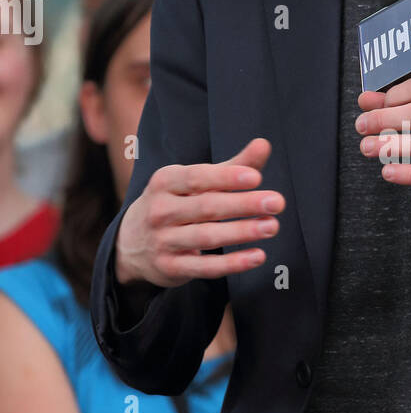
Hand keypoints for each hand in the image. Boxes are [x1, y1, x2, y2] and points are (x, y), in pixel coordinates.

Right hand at [115, 137, 284, 288]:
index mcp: (165, 182)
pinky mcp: (171, 268)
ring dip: (241, 232)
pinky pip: (205, 267)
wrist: (131, 243)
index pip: (197, 177)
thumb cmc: (176, 203)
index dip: (226, 177)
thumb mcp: (195, 182)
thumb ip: (232, 166)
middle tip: (277, 202)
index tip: (256, 177)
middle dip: (243, 204)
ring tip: (272, 226)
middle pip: (206, 207)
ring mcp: (163, 241)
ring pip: (206, 237)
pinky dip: (232, 263)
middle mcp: (160, 210)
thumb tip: (264, 144)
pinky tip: (258, 256)